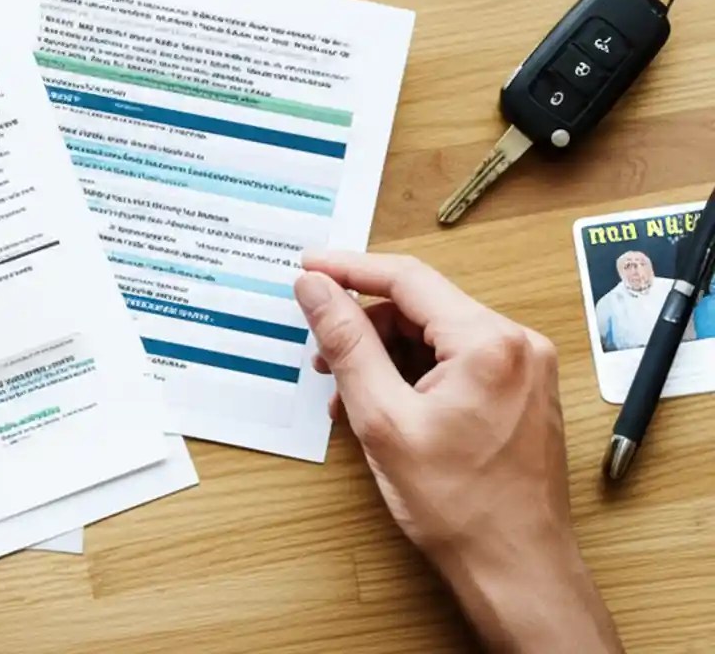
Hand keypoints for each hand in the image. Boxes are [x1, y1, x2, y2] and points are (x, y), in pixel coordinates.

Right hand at [296, 251, 619, 652]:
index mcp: (489, 342)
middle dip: (365, 326)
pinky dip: (415, 375)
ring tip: (348, 393)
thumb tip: (316, 289)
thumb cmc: (460, 507)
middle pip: (422, 307)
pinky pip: (458, 362)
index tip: (309, 266)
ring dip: (386, 355)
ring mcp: (526, 368)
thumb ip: (346, 344)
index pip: (408, 278)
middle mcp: (518, 344)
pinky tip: (384, 405)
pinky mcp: (522, 392)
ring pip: (437, 336)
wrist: (517, 568)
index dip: (349, 268)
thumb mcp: (382, 419)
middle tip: (321, 353)